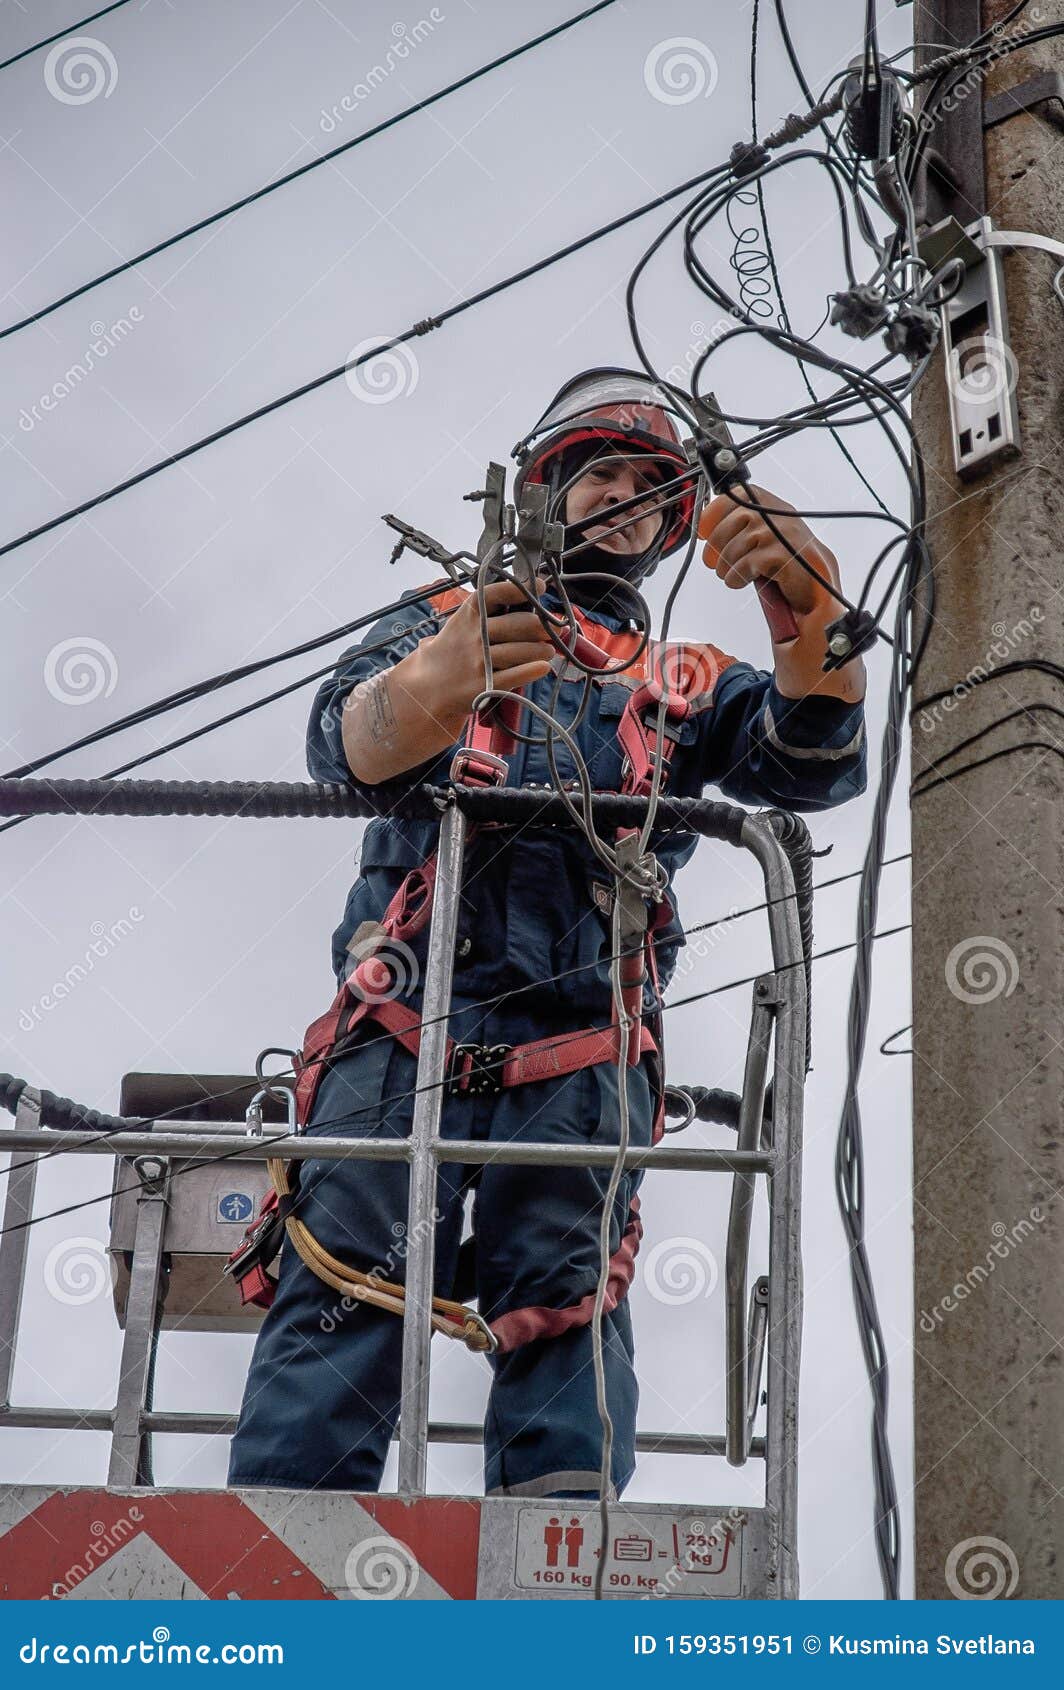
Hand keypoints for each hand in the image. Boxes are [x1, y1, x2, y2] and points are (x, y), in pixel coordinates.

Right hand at [415, 577, 554, 725]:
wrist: (428, 685)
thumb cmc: (453, 650)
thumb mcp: (462, 623)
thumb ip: (490, 613)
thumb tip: (530, 603)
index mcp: (469, 614)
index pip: (497, 593)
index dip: (522, 589)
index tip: (541, 588)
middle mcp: (474, 635)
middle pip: (518, 624)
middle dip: (542, 625)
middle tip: (554, 628)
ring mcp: (478, 661)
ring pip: (521, 651)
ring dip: (542, 649)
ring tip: (549, 650)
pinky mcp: (484, 685)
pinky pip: (515, 675)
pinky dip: (533, 669)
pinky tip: (543, 666)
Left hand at [699, 483, 840, 621]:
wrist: (816, 586)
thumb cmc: (789, 562)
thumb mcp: (763, 535)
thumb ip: (742, 525)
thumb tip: (708, 528)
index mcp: (771, 505)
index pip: (735, 497)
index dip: (713, 514)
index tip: (702, 532)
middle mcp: (777, 515)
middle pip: (731, 524)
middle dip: (716, 547)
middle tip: (713, 562)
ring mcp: (781, 534)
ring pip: (735, 547)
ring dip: (725, 565)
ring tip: (729, 574)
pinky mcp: (782, 555)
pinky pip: (746, 564)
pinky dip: (736, 576)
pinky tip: (739, 581)